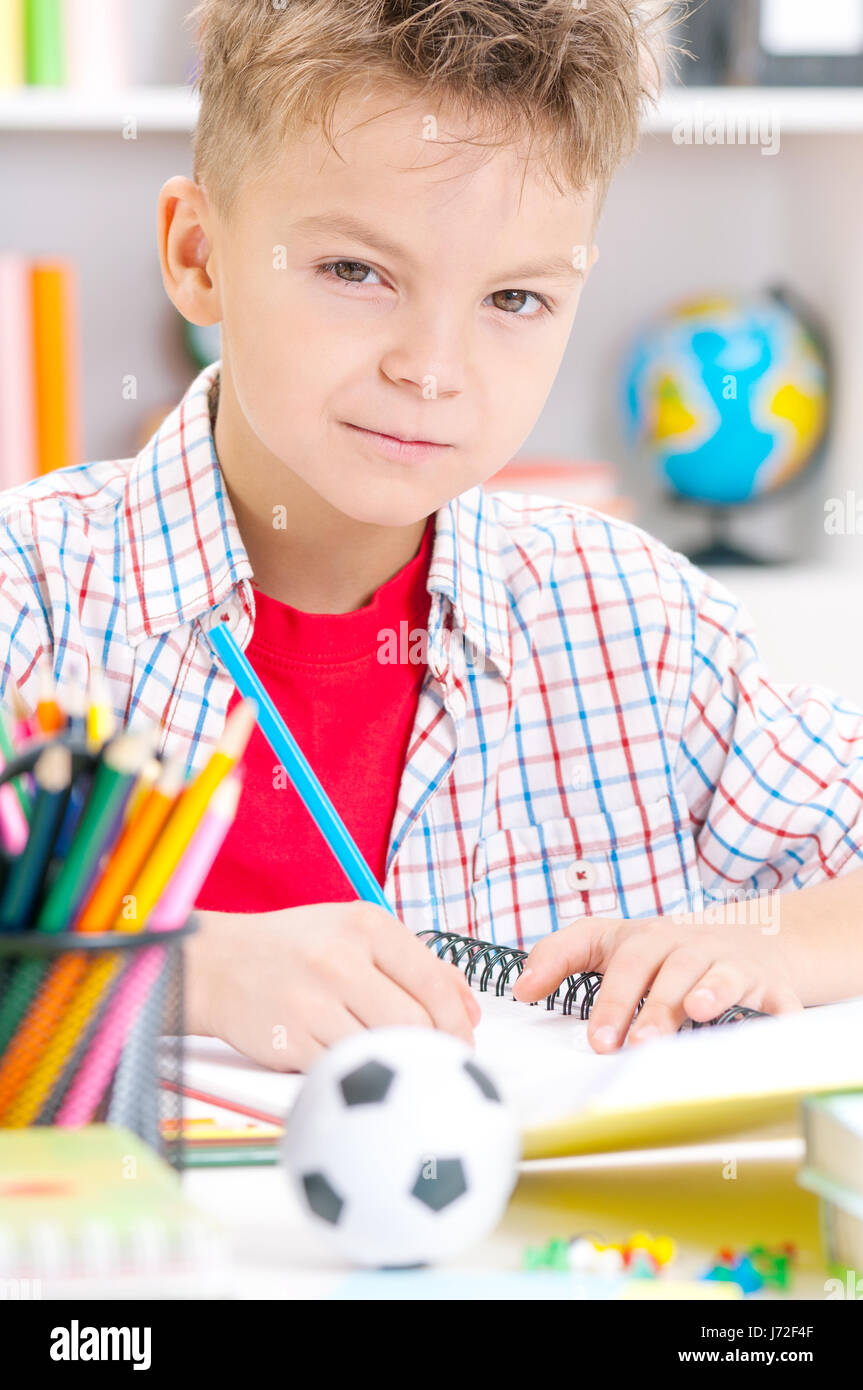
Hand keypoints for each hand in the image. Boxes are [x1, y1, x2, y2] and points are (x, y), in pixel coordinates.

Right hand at [185, 900, 479, 1070]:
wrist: (217, 963)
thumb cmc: (296, 948)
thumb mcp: (355, 933)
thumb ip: (415, 963)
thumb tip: (471, 1008)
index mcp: (366, 925)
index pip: (433, 983)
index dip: (457, 1023)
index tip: (463, 1043)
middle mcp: (341, 957)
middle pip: (414, 1022)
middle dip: (435, 1050)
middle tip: (437, 1065)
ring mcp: (314, 999)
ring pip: (382, 1049)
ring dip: (397, 1067)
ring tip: (400, 1070)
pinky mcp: (292, 1039)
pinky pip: (343, 1069)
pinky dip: (357, 1076)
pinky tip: (357, 1073)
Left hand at [511, 914, 802, 1051]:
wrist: (747, 933)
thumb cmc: (664, 948)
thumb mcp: (610, 941)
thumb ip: (561, 956)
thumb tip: (520, 987)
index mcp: (648, 940)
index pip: (625, 962)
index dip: (611, 998)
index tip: (598, 1039)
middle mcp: (690, 947)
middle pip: (671, 970)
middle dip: (654, 1006)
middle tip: (636, 1045)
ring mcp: (732, 963)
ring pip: (722, 975)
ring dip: (710, 992)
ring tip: (696, 1015)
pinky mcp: (771, 984)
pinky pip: (779, 999)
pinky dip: (779, 1014)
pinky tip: (772, 1032)